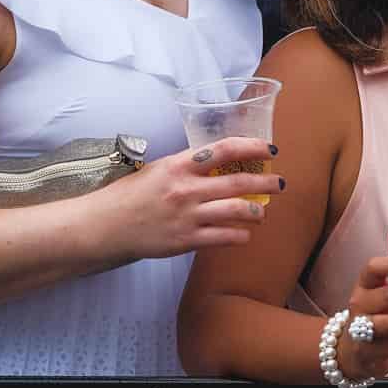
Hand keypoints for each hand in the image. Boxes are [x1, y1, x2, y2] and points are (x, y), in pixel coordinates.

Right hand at [97, 136, 283, 259]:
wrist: (106, 226)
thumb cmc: (132, 195)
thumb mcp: (159, 169)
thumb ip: (188, 166)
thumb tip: (220, 162)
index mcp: (179, 165)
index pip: (224, 149)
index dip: (252, 147)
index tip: (270, 149)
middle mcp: (186, 189)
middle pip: (238, 182)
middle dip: (265, 182)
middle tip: (280, 182)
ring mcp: (187, 216)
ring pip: (236, 211)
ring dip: (257, 211)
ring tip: (263, 211)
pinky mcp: (186, 240)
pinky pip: (223, 237)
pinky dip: (240, 235)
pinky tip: (245, 234)